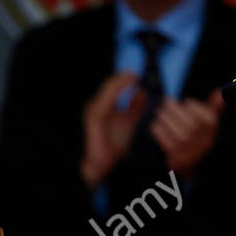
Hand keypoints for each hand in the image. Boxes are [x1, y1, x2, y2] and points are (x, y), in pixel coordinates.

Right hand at [80, 71, 145, 188]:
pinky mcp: (94, 116)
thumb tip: (142, 92)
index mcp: (103, 105)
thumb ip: (135, 107)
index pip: (113, 85)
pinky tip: (128, 88)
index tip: (139, 74)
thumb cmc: (112, 145)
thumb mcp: (129, 122)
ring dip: (121, 81)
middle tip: (139, 72)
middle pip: (110, 83)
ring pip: (108, 88)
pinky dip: (118, 91)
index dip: (125, 78)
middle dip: (124, 76)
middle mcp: (95, 104)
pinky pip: (107, 99)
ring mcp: (93, 109)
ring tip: (134, 77)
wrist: (100, 163)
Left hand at [149, 89, 223, 180]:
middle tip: (166, 103)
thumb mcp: (208, 122)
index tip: (185, 101)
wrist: (191, 163)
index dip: (194, 106)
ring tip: (159, 113)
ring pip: (179, 135)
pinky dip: (160, 133)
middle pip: (190, 125)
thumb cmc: (199, 136)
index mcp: (213, 133)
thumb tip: (220, 91)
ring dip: (166, 121)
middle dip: (176, 111)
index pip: (206, 117)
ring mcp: (192, 153)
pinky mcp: (178, 160)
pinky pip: (168, 145)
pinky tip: (155, 125)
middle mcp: (205, 143)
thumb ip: (214, 107)